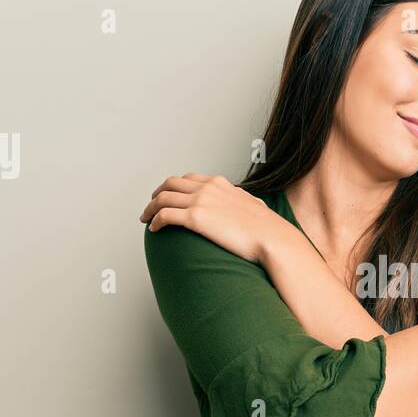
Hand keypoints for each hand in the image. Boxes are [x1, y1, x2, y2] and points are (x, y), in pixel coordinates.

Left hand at [140, 174, 285, 264]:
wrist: (272, 238)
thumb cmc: (267, 229)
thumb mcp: (254, 206)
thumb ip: (242, 201)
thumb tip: (245, 204)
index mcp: (220, 184)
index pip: (189, 178)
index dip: (174, 186)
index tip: (169, 196)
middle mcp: (207, 188)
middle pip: (170, 184)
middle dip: (157, 193)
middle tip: (151, 205)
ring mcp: (200, 201)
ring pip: (163, 198)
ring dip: (150, 208)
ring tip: (146, 219)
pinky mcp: (195, 218)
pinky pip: (165, 215)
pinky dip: (155, 221)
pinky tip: (154, 229)